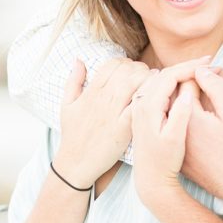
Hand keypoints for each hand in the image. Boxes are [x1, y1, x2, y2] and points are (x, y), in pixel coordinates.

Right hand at [54, 57, 150, 187]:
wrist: (76, 162)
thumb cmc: (72, 134)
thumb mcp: (66, 105)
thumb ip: (73, 81)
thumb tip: (78, 59)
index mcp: (91, 92)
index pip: (112, 64)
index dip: (125, 62)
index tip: (131, 69)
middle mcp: (102, 99)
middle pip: (126, 70)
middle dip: (139, 67)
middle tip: (146, 74)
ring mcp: (113, 113)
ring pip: (134, 83)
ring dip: (147, 78)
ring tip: (153, 81)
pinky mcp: (124, 128)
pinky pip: (139, 105)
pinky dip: (148, 97)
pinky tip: (156, 96)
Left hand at [131, 58, 206, 209]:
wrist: (150, 179)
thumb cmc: (166, 162)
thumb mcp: (176, 139)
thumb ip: (180, 114)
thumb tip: (186, 92)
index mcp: (148, 106)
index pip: (169, 75)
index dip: (190, 66)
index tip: (209, 62)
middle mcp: (139, 103)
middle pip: (163, 73)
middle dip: (186, 66)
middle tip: (208, 61)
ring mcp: (139, 107)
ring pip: (159, 80)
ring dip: (180, 72)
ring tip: (200, 70)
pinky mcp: (142, 113)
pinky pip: (157, 88)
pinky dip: (173, 82)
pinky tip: (185, 83)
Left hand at [182, 66, 222, 212]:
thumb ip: (216, 88)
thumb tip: (201, 71)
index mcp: (183, 116)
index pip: (182, 81)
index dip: (198, 69)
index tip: (214, 64)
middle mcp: (169, 127)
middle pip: (170, 91)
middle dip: (186, 75)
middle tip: (206, 67)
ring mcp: (171, 141)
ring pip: (168, 105)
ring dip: (180, 90)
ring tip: (199, 80)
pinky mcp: (174, 150)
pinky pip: (169, 121)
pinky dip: (177, 107)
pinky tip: (192, 102)